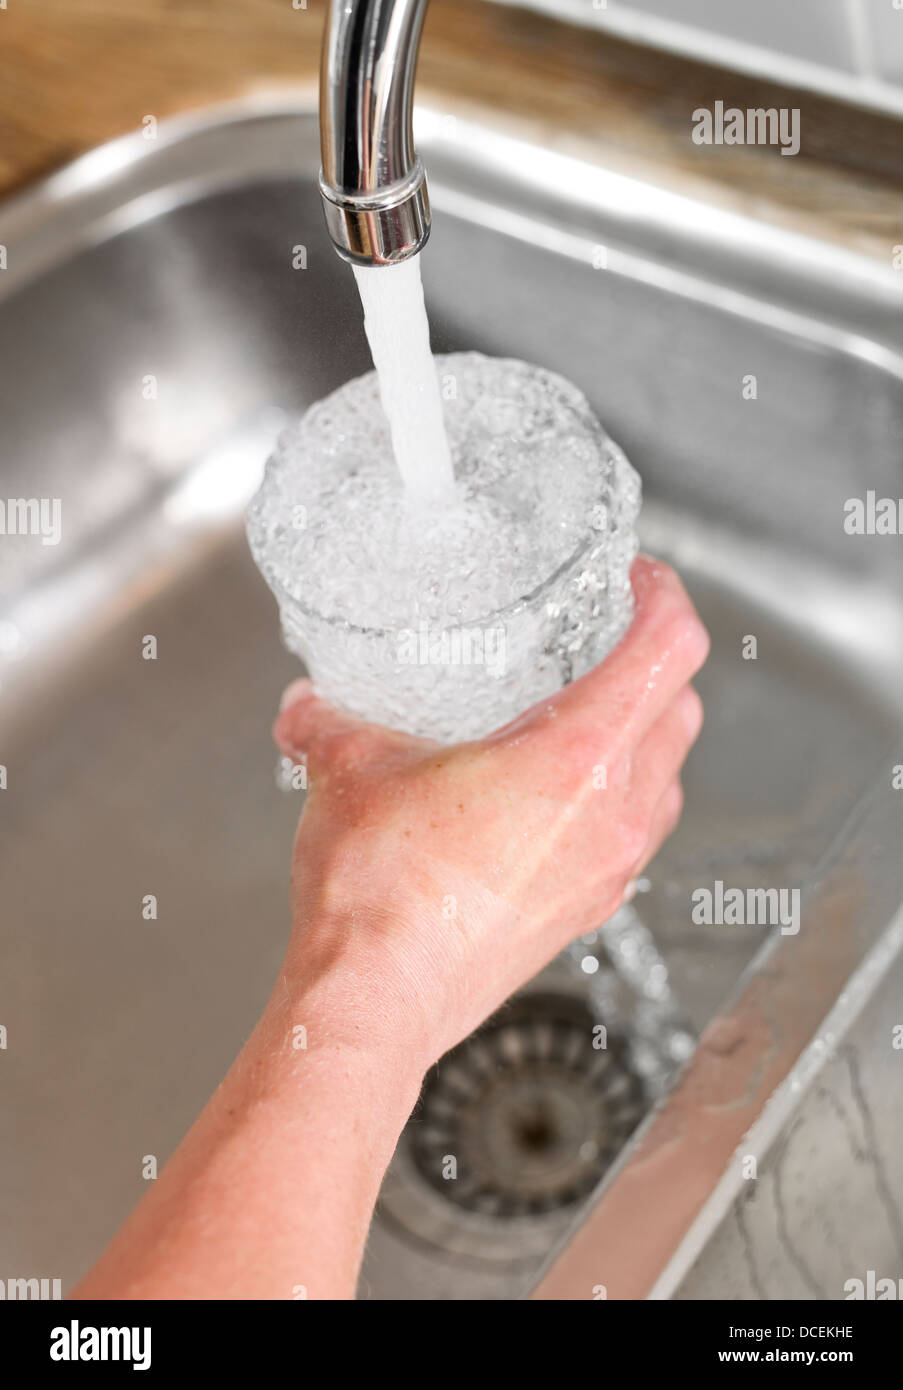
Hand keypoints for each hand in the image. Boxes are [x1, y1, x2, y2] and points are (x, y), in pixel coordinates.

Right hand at [274, 554, 708, 1072]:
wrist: (377, 999)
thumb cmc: (380, 895)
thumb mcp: (347, 771)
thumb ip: (328, 721)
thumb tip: (307, 708)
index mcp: (575, 756)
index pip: (670, 649)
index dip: (665, 597)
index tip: (638, 581)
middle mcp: (614, 812)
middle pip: (683, 709)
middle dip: (656, 662)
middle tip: (608, 640)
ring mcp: (610, 868)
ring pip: (668, 777)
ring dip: (645, 735)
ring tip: (585, 718)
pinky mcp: (590, 909)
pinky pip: (634, 834)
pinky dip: (617, 798)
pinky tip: (555, 800)